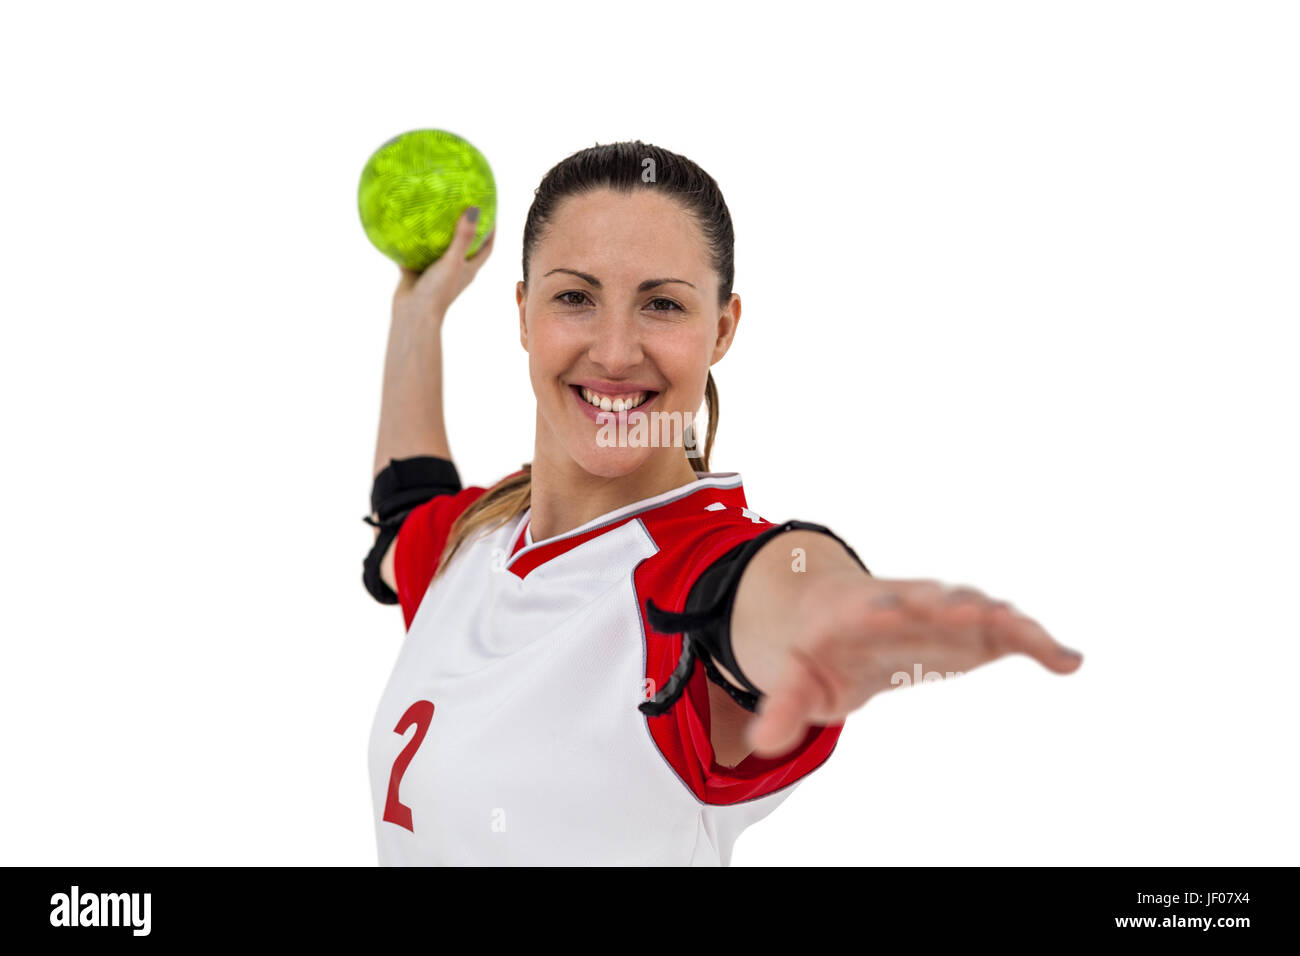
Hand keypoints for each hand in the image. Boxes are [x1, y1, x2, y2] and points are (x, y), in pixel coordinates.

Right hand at [392, 206, 495, 322]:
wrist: (412, 315)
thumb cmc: (437, 292)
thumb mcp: (453, 262)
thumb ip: (463, 237)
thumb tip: (474, 208)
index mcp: (468, 269)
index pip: (487, 247)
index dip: (491, 230)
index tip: (491, 210)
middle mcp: (454, 270)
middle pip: (463, 244)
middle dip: (464, 226)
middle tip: (460, 203)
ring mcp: (435, 271)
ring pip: (437, 248)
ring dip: (436, 231)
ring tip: (432, 207)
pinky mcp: (416, 272)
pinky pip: (413, 251)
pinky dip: (410, 239)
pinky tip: (402, 220)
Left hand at [744, 577, 1083, 756]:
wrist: (843, 617)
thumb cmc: (819, 650)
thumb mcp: (796, 679)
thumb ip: (782, 707)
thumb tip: (759, 744)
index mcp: (857, 613)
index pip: (871, 607)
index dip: (885, 610)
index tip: (898, 612)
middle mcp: (907, 603)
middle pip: (931, 599)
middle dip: (953, 604)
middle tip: (979, 611)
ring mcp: (943, 612)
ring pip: (977, 609)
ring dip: (1004, 621)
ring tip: (1036, 639)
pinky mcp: (973, 630)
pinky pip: (1008, 632)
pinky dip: (1038, 643)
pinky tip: (1070, 662)